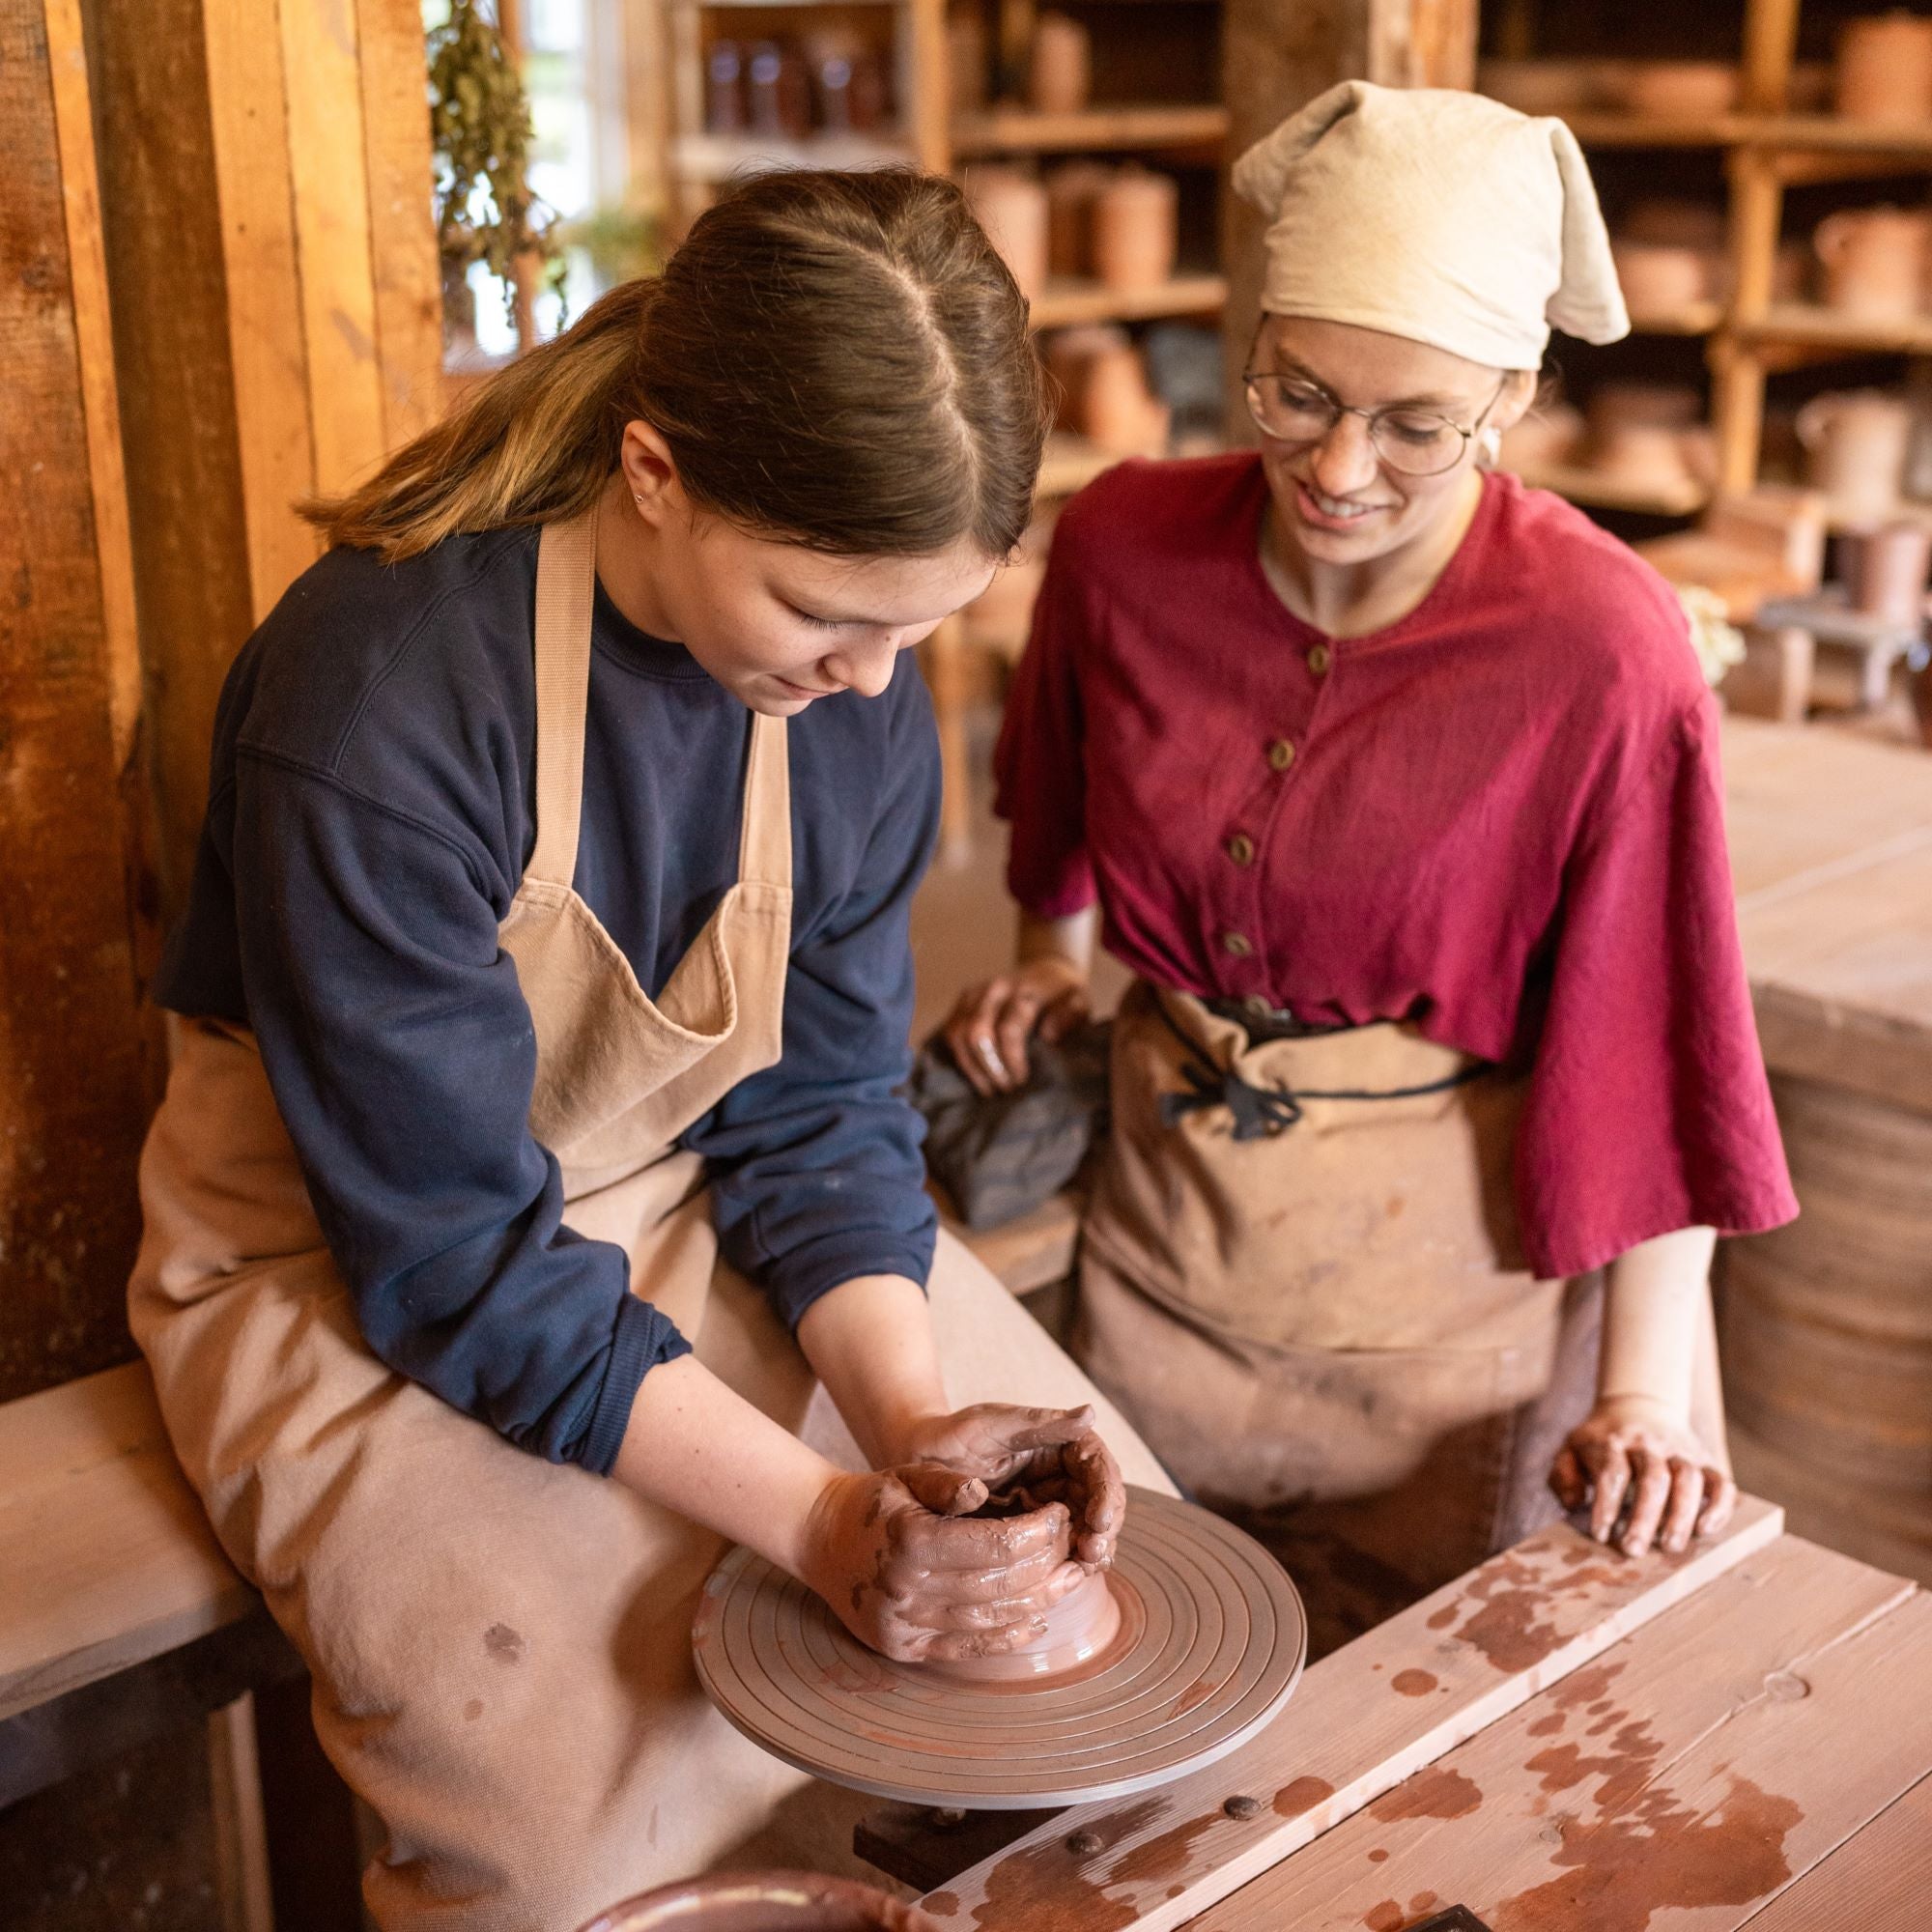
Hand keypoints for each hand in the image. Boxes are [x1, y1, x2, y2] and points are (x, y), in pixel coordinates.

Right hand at [797, 1463, 1083, 1662]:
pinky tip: (1036, 1619)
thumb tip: (985, 1489)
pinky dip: (1007, 1637)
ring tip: (1067, 1582)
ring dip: (1038, 1603)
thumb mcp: (908, 1475)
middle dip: (1048, 1567)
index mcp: (912, 1539)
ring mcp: (904, 1625)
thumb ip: (949, 1482)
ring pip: (991, 1622)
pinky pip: (967, 1649)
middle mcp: (907, 1588)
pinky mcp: (903, 1649)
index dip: (1039, 1531)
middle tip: (1073, 1548)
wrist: (820, 1540)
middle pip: (1001, 1586)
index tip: (1060, 1515)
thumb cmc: (874, 1502)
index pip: (998, 1544)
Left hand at [892, 1403, 1126, 1569]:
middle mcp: (1058, 1473)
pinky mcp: (1030, 1532)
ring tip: (1084, 1568)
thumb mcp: (991, 1426)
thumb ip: (1038, 1424)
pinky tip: (1070, 1578)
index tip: (1101, 1520)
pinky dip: (1071, 1564)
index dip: (1107, 1492)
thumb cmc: (949, 1436)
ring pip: (1086, 1529)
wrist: (913, 1464)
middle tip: (1093, 1555)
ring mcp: (1046, 1504)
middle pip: (1100, 1501)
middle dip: (1104, 1528)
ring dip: (1093, 1549)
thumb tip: (1090, 1413)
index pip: (1097, 1465)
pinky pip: (1061, 1549)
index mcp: (1056, 1442)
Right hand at [941, 956, 1088, 1096]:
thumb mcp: (1080, 1003)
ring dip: (971, 1067)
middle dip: (989, 1068)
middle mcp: (995, 988)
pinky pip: (951, 1033)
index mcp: (1026, 990)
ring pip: (957, 1034)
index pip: (1009, 1029)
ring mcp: (974, 993)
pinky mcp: (962, 1001)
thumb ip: (1069, 1017)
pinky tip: (978, 1074)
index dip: (1011, 1060)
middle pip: (977, 1033)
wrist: (1047, 969)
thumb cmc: (1064, 995)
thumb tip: (1049, 1036)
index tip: (1021, 1081)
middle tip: (1005, 1090)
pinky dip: (961, 1058)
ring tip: (989, 1089)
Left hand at [1549, 1395, 1736, 1557]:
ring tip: (1670, 1546)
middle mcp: (1649, 1445)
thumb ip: (1563, 1476)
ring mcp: (1680, 1452)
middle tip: (1633, 1550)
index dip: (1607, 1506)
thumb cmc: (1600, 1442)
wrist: (1637, 1404)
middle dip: (1644, 1517)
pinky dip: (1718, 1506)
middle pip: (1653, 1479)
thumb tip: (1575, 1504)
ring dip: (1681, 1515)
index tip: (1601, 1535)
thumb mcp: (1570, 1450)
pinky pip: (1720, 1482)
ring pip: (1688, 1479)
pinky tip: (1705, 1529)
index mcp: (1612, 1443)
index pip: (1611, 1473)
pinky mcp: (1705, 1461)